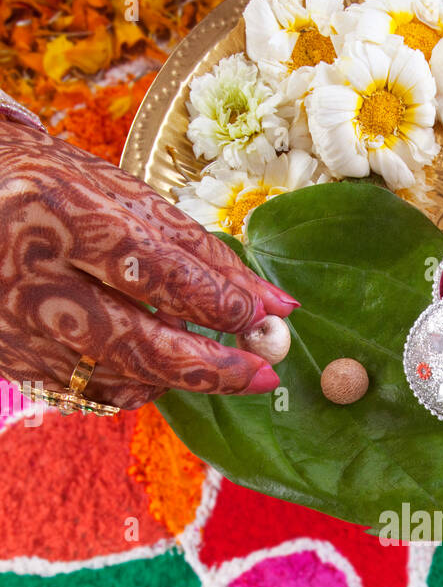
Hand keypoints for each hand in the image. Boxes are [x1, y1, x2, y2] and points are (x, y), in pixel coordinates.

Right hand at [0, 119, 298, 409]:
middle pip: (133, 340)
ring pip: (117, 376)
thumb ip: (197, 250)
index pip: (151, 269)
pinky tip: (154, 364)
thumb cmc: (57, 192)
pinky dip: (137, 384)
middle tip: (263, 375)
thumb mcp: (123, 197)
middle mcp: (29, 273)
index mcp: (58, 210)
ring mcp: (16, 325)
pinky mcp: (14, 361)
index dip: (215, 301)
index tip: (266, 316)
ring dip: (176, 377)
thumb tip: (273, 305)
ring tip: (211, 362)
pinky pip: (93, 394)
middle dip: (209, 366)